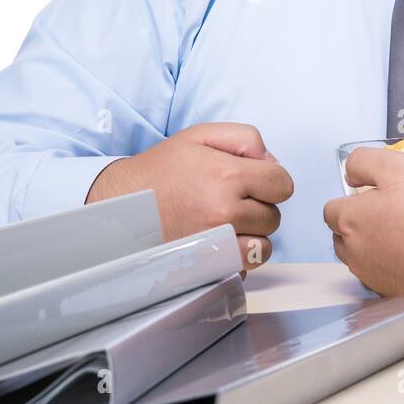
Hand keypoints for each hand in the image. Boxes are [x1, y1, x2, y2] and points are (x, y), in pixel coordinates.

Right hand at [85, 123, 293, 274]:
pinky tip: (217, 242)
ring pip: (263, 246)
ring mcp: (216, 243)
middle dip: (258, 207)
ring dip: (251, 236)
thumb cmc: (161, 170)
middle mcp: (224, 211)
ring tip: (225, 223)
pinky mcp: (207, 266)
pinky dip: (236, 258)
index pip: (283, 184)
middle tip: (229, 200)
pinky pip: (244, 269)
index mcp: (227, 175)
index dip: (271, 181)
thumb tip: (273, 161)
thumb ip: (246, 138)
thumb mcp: (201, 135)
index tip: (253, 182)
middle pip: (274, 216)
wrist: (120, 207)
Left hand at [322, 148, 403, 315]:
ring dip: (375, 245)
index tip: (375, 193)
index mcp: (349, 222)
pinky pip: (384, 275)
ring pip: (362, 257)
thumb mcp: (397, 165)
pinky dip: (393, 265)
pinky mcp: (394, 294)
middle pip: (343, 236)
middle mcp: (355, 254)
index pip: (331, 209)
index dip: (352, 198)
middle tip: (394, 210)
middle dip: (359, 223)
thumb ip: (363, 162)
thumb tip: (350, 173)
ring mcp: (374, 278)